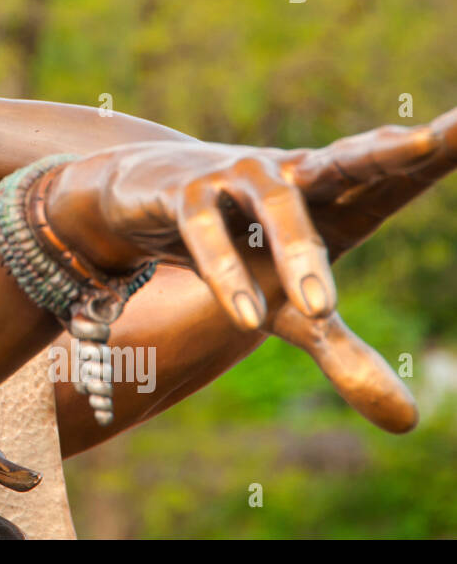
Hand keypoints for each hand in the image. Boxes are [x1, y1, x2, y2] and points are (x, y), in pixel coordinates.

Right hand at [43, 107, 456, 431]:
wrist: (138, 199)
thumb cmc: (240, 249)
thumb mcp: (293, 308)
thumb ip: (347, 354)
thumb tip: (407, 424)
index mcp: (338, 195)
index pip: (397, 175)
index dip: (438, 153)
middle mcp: (298, 175)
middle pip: (353, 159)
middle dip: (395, 149)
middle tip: (434, 139)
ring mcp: (239, 177)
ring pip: (278, 203)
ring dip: (298, 251)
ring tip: (321, 308)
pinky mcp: (185, 192)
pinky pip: (206, 230)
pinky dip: (225, 272)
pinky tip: (245, 316)